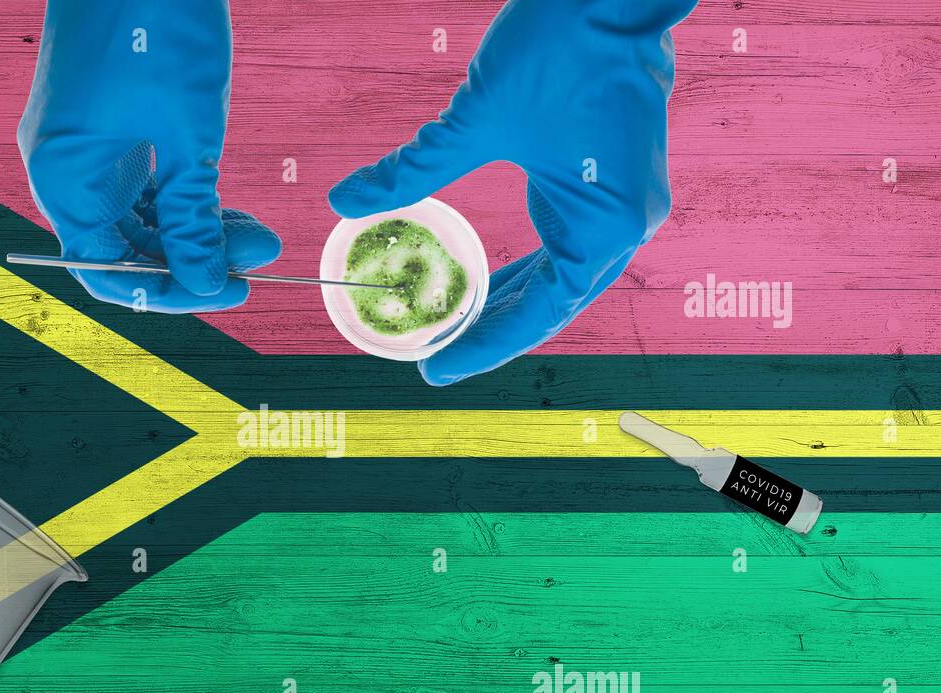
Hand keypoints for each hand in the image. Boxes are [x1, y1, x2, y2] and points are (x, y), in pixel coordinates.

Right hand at [18, 0, 280, 313]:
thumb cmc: (155, 26)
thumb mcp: (187, 138)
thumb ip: (193, 219)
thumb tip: (206, 285)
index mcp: (65, 180)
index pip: (108, 272)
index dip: (168, 293)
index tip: (228, 291)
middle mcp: (62, 170)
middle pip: (125, 248)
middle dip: (194, 258)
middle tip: (258, 259)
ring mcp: (81, 147)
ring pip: (138, 218)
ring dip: (195, 230)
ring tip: (258, 234)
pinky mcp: (102, 126)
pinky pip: (138, 184)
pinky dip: (182, 198)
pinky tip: (226, 205)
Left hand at [329, 0, 696, 383]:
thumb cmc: (556, 47)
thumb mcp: (474, 118)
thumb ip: (412, 169)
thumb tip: (343, 199)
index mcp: (602, 228)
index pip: (538, 314)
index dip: (484, 347)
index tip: (434, 369)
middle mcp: (624, 228)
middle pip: (552, 305)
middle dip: (492, 331)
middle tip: (436, 357)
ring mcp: (625, 207)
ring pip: (562, 279)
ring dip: (511, 302)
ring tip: (455, 326)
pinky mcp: (615, 185)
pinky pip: (570, 246)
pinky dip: (530, 268)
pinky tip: (489, 280)